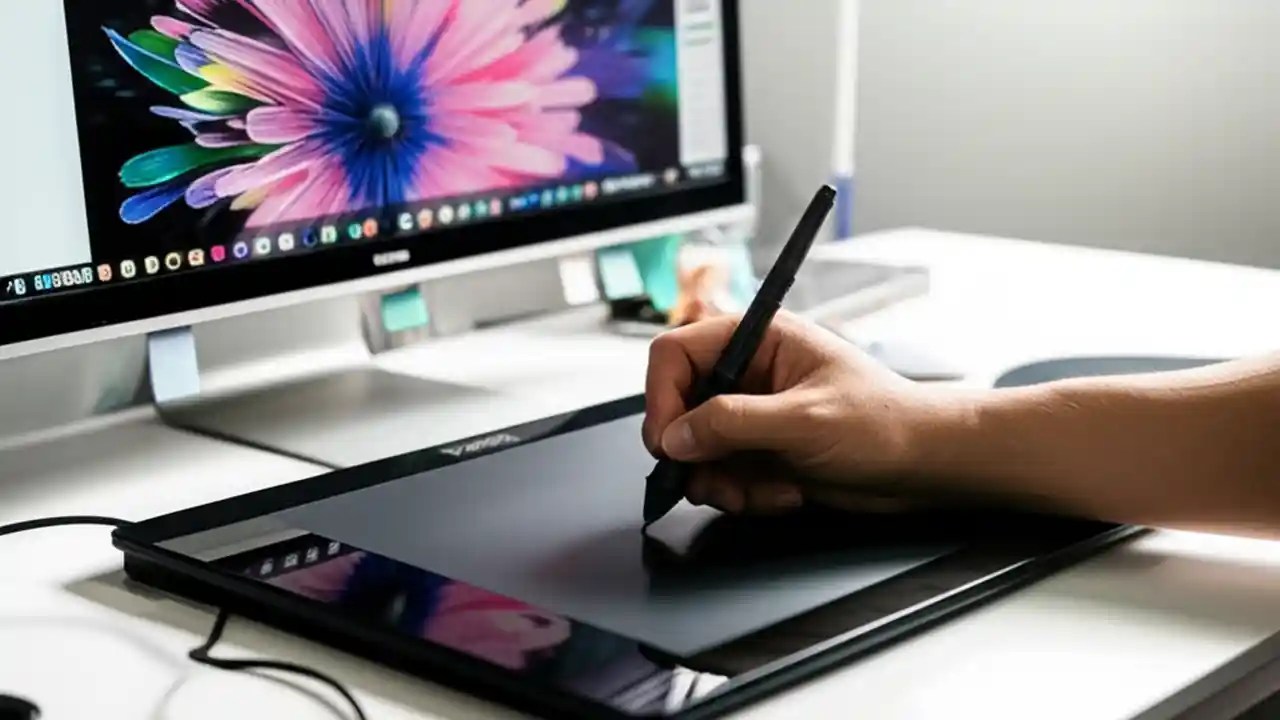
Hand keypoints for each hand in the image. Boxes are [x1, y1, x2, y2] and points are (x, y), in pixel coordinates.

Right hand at [643, 312, 964, 514]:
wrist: (925, 465)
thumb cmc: (885, 423)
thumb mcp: (804, 421)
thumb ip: (732, 424)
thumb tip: (675, 435)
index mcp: (758, 339)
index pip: (676, 353)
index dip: (661, 397)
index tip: (667, 442)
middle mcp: (748, 373)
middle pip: (677, 406)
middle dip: (692, 452)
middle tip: (709, 481)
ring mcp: (752, 415)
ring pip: (695, 450)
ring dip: (719, 481)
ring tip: (757, 492)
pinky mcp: (761, 451)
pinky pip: (722, 476)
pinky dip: (742, 494)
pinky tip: (782, 493)